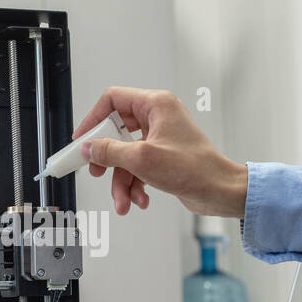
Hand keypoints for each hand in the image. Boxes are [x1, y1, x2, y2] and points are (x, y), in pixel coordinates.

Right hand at [74, 87, 248, 216]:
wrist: (220, 191)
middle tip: (96, 171)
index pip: (113, 100)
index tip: (82, 138)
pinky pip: (138, 168)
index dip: (93, 118)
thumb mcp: (142, 159)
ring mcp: (160, 138)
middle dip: (108, 159)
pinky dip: (135, 185)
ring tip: (123, 201)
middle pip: (116, 132)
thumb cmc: (195, 168)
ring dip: (122, 181)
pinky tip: (140, 199)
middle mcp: (158, 117)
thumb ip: (110, 151)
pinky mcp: (163, 157)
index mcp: (156, 105)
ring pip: (126, 156)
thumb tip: (89, 148)